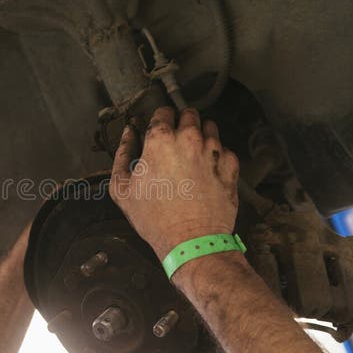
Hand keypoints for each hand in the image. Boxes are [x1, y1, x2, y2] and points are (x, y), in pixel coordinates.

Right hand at [109, 106, 238, 260]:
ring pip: (210, 127)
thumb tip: (128, 133)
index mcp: (160, 139)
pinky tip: (208, 172)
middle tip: (177, 143)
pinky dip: (218, 156)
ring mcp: (213, 150)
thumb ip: (123, 153)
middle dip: (183, 123)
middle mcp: (189, 138)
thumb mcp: (122, 188)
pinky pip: (226, 150)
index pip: (163, 111)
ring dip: (202, 136)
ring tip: (194, 156)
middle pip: (189, 114)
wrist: (191, 241)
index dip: (160, 120)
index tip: (159, 131)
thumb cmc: (155, 218)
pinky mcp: (231, 166)